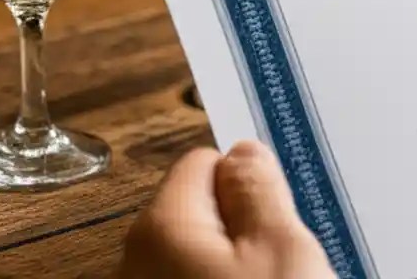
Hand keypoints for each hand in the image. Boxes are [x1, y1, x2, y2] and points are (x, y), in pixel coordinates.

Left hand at [117, 141, 335, 278]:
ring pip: (200, 257)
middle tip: (283, 262)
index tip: (280, 214)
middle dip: (243, 228)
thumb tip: (241, 151)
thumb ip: (259, 191)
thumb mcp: (282, 250)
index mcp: (161, 227)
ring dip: (235, 265)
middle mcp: (134, 261)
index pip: (203, 162)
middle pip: (199, 213)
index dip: (250, 181)